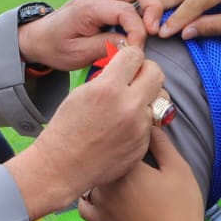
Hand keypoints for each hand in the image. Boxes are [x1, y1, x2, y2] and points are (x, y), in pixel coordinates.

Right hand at [6, 42, 163, 219]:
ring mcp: (139, 127)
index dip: (130, 56)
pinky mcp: (142, 144)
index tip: (127, 61)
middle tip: (136, 78)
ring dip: (146, 97)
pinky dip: (140, 121)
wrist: (63, 165)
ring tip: (129, 105)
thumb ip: (108, 77)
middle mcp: (129, 106)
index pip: (135, 55)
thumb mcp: (82, 92)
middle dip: (146, 71)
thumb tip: (126, 66)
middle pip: (156, 73)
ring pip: (158, 99)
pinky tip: (122, 128)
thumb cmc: (67, 128)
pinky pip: (151, 123)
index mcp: (109, 88)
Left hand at [17, 0, 158, 71]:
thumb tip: (131, 44)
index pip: (124, 12)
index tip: (137, 49)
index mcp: (90, 8)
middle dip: (152, 5)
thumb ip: (105, 47)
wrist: (39, 37)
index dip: (138, 31)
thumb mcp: (77, 54)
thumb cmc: (56, 46)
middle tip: (157, 29)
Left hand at [79, 129, 209, 220]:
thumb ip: (161, 142)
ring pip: (91, 177)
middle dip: (112, 152)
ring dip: (100, 171)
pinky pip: (84, 201)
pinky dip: (90, 194)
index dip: (129, 135)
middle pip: (103, 158)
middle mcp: (105, 182)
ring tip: (114, 169)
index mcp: (126, 166)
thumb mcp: (178, 168)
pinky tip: (102, 191)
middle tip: (127, 152)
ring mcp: (98, 203)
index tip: (137, 134)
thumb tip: (147, 123)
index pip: (120, 139)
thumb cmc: (181, 208)